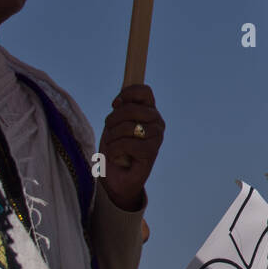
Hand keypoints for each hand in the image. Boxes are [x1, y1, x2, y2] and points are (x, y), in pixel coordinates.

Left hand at [99, 84, 164, 209]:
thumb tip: (119, 102)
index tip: (115, 104)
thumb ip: (120, 109)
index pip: (144, 91)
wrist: (115, 178)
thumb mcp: (114, 124)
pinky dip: (114, 150)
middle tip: (110, 133)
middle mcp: (157, 122)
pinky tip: (117, 157)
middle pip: (131, 108)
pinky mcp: (151, 152)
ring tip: (113, 146)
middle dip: (112, 120)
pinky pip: (127, 143)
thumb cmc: (114, 148)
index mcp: (149, 111)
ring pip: (128, 126)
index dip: (126, 94)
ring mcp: (157, 136)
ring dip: (112, 138)